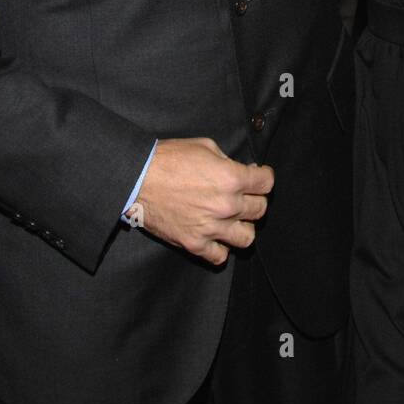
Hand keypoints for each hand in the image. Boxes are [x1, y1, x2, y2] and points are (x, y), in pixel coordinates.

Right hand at [135, 137, 274, 265]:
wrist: (136, 178)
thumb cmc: (168, 158)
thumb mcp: (204, 146)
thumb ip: (228, 161)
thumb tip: (240, 170)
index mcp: (231, 178)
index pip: (267, 183)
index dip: (262, 177)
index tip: (256, 177)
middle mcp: (226, 205)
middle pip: (260, 209)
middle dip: (254, 200)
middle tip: (242, 196)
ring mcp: (211, 228)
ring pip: (247, 237)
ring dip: (242, 226)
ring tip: (232, 219)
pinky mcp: (194, 244)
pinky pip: (220, 256)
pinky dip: (220, 248)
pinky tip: (215, 236)